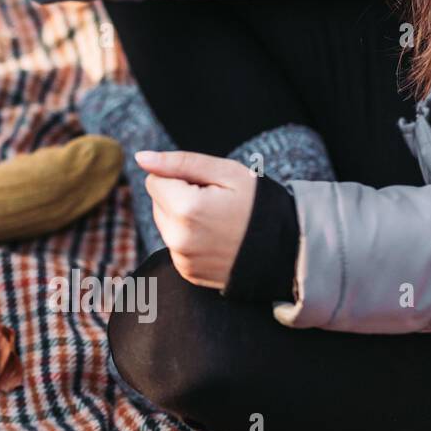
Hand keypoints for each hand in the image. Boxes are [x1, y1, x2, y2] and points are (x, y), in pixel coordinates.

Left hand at [136, 150, 256, 288]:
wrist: (290, 250)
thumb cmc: (259, 204)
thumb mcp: (226, 172)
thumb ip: (178, 163)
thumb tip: (141, 158)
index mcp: (186, 209)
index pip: (154, 180)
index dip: (181, 178)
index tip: (208, 186)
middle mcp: (178, 238)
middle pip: (157, 202)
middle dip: (179, 197)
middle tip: (215, 203)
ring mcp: (182, 259)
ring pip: (164, 223)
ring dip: (182, 218)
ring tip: (218, 221)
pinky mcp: (187, 273)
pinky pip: (175, 245)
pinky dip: (189, 238)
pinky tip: (216, 238)